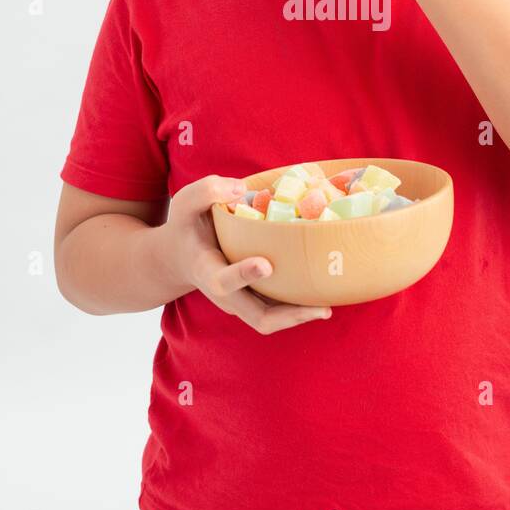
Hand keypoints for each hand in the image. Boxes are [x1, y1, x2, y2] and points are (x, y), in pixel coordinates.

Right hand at [153, 175, 331, 333]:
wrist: (179, 257)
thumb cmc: (187, 227)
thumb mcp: (186, 203)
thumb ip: (208, 191)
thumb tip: (241, 189)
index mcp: (207, 271)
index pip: (223, 281)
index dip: (244, 275)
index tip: (266, 264)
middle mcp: (226, 295)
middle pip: (258, 318)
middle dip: (290, 316)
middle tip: (322, 307)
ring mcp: (241, 302)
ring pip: (272, 320)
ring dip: (300, 316)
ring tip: (329, 306)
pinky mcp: (255, 300)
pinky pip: (279, 311)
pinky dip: (300, 307)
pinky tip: (325, 294)